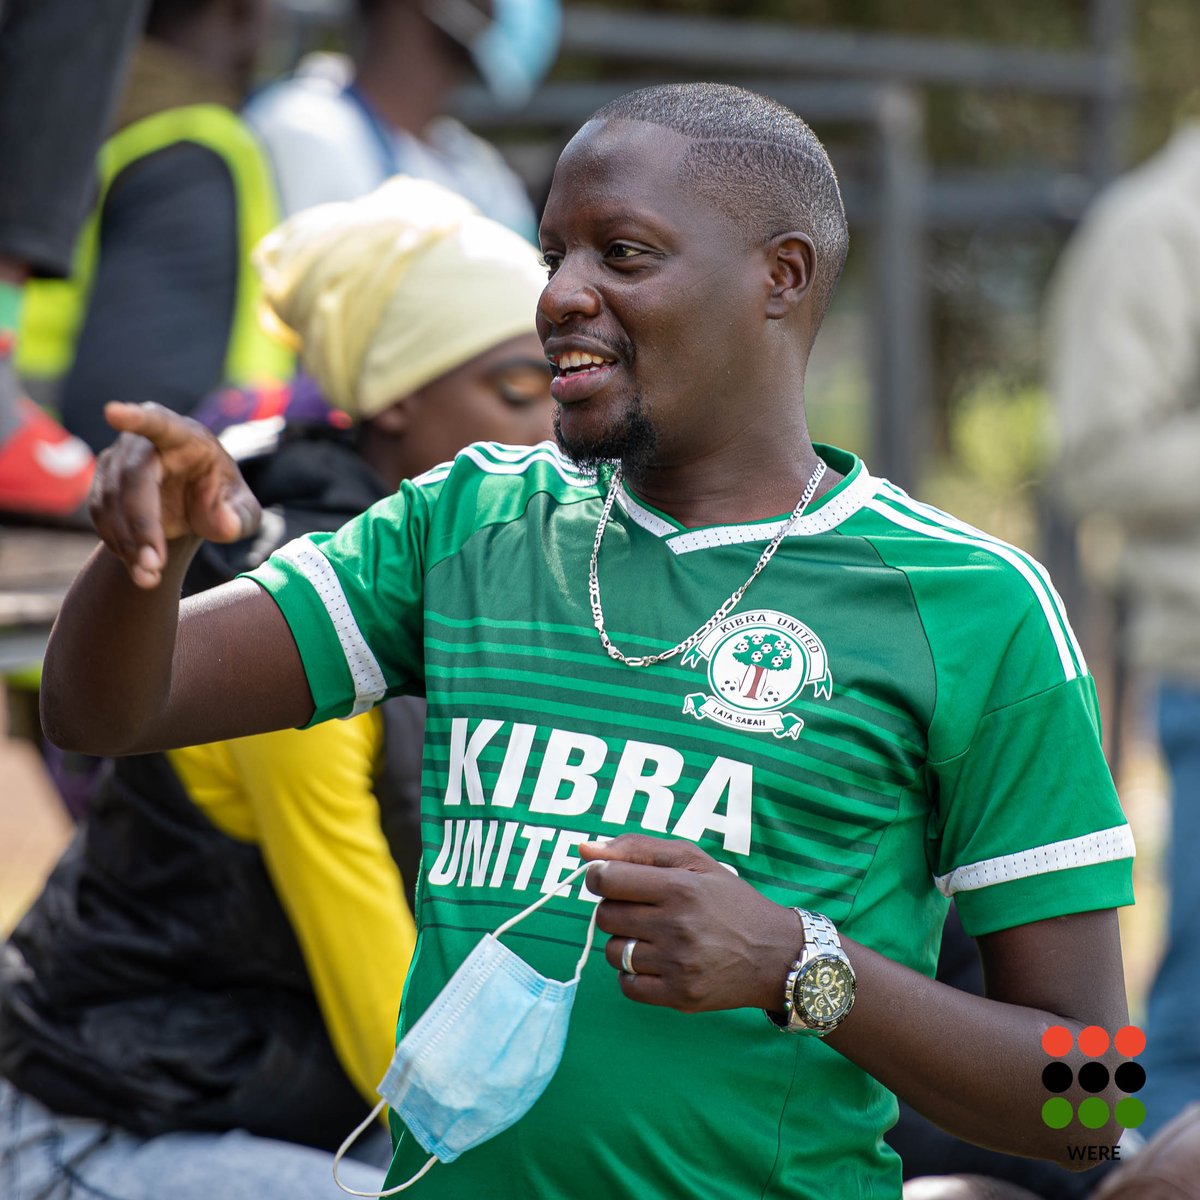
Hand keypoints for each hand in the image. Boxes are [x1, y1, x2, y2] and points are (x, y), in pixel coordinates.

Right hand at [91, 401, 259, 587]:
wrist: (191, 508)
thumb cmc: (221, 499)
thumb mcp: (243, 510)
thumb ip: (240, 517)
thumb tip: (224, 524)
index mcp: (183, 437)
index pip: (159, 423)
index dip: (136, 419)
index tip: (112, 412)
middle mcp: (144, 445)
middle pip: (133, 478)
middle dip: (141, 524)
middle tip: (153, 566)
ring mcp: (117, 464)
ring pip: (111, 503)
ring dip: (128, 544)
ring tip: (149, 578)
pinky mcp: (102, 487)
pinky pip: (102, 518)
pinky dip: (119, 545)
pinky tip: (139, 565)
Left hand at [580, 834, 801, 1012]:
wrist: (775, 954)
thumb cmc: (729, 901)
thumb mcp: (693, 860)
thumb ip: (637, 848)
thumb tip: (584, 849)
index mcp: (679, 887)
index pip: (606, 880)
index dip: (599, 877)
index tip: (611, 880)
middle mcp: (677, 925)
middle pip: (605, 916)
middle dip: (616, 909)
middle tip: (643, 909)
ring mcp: (677, 964)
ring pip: (613, 952)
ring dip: (624, 942)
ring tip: (653, 936)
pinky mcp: (679, 995)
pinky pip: (626, 986)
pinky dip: (633, 974)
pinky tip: (656, 962)